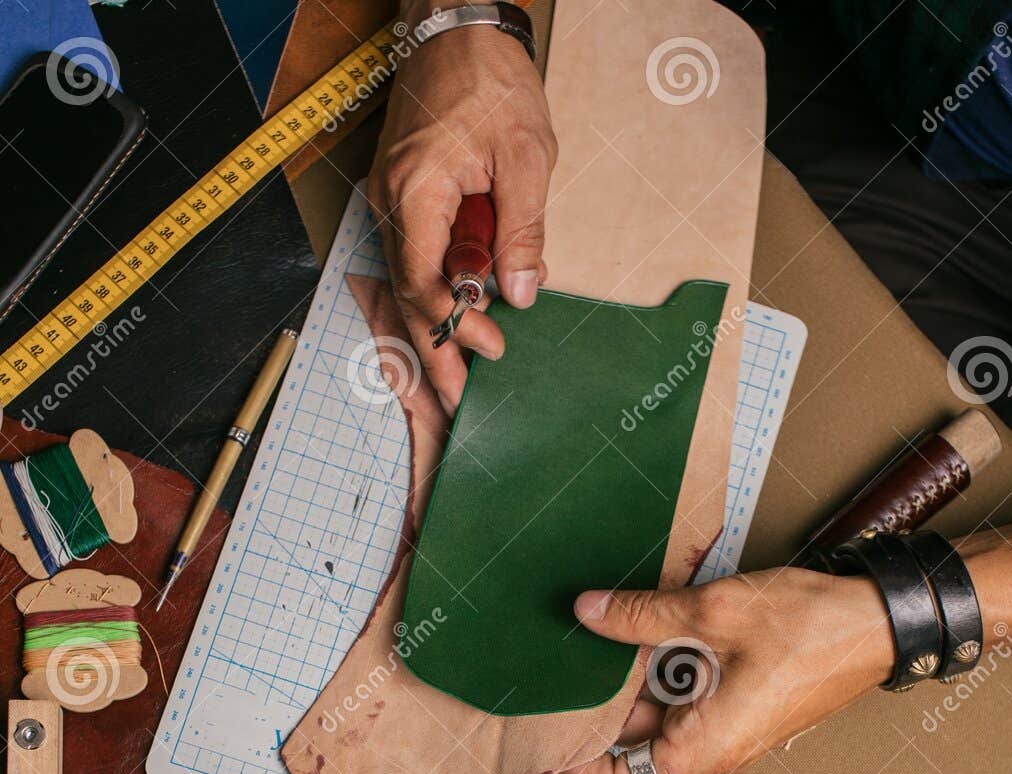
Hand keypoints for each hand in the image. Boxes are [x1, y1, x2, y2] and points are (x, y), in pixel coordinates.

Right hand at [367, 10, 556, 413]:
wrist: (457, 23)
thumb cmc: (490, 78)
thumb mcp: (525, 155)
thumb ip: (522, 229)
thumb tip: (521, 292)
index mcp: (416, 191)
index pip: (424, 283)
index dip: (455, 326)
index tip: (490, 351)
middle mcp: (391, 200)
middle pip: (407, 295)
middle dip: (433, 352)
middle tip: (456, 402)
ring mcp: (391, 198)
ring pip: (407, 280)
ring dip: (433, 328)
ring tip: (455, 378)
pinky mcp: (402, 195)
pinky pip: (413, 256)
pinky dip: (433, 294)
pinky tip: (454, 322)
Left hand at [563, 568, 894, 773]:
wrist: (880, 620)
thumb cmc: (814, 629)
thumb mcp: (714, 613)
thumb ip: (643, 617)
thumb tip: (588, 613)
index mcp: (706, 747)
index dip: (580, 766)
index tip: (548, 735)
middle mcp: (716, 747)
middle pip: (636, 740)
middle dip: (600, 702)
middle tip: (559, 665)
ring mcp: (730, 724)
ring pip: (662, 710)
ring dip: (634, 676)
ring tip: (597, 634)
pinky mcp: (741, 700)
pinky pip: (689, 693)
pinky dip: (664, 666)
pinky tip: (646, 625)